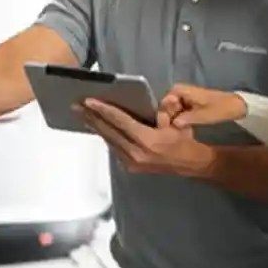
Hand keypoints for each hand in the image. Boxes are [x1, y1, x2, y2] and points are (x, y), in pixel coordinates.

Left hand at [78, 98, 214, 177]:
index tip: (89, 101)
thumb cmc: (183, 140)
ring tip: (82, 114)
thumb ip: (163, 112)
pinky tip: (97, 127)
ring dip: (95, 127)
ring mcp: (131, 162)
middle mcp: (136, 153)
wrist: (190, 164)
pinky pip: (114, 148)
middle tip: (77, 106)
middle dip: (92, 118)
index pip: (120, 121)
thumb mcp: (176, 122)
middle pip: (109, 132)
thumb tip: (151, 102)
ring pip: (109, 140)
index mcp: (147, 141)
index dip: (104, 110)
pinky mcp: (130, 166)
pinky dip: (105, 136)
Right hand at [160, 84, 247, 127]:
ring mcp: (185, 98)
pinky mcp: (190, 104)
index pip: (164, 103)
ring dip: (175, 121)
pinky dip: (181, 120)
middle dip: (170, 119)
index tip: (170, 127)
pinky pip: (180, 112)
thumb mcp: (203, 115)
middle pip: (167, 107)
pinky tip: (185, 129)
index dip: (165, 115)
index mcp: (181, 90)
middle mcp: (180, 92)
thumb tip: (173, 124)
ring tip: (181, 132)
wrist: (237, 106)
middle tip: (177, 131)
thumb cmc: (221, 108)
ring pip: (173, 111)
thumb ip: (186, 119)